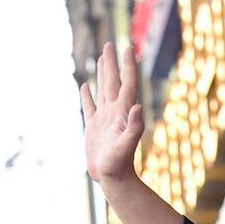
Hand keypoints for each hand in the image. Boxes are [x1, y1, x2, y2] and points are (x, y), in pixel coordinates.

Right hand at [80, 41, 143, 184]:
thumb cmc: (119, 165)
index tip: (127, 48)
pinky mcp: (93, 127)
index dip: (128, 66)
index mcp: (123, 113)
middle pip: (114, 82)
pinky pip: (90, 106)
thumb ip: (134, 127)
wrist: (112, 179)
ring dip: (103, 73)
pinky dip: (87, 95)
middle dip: (113, 63)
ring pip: (103, 90)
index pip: (127, 84)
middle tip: (112, 44)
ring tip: (103, 57)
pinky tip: (85, 85)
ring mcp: (104, 119)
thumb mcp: (126, 145)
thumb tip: (138, 107)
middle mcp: (115, 112)